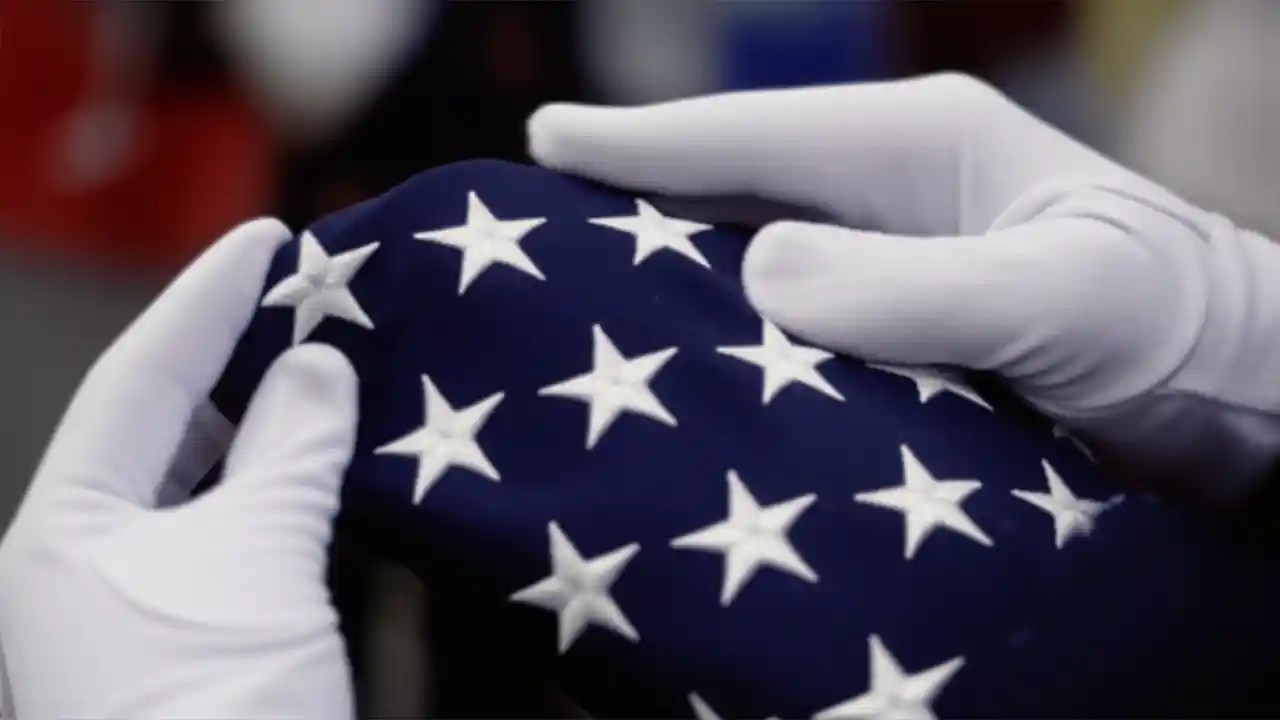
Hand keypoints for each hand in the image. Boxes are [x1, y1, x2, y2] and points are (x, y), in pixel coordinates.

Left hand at [0, 220, 356, 717]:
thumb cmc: (213, 715)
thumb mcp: (257, 563)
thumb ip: (292, 452)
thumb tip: (321, 363)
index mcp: (65, 530)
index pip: (140, 378)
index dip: (207, 298)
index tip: (269, 236)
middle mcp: (91, 559)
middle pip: (168, 425)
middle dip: (240, 355)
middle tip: (313, 294)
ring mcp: (146, 604)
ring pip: (209, 481)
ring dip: (273, 424)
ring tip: (335, 362)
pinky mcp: (203, 638)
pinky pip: (242, 533)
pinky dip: (290, 488)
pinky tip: (337, 460)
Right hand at [527, 73, 1279, 504]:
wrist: (1241, 395)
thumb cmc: (1172, 323)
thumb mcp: (1053, 298)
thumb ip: (914, 289)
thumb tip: (760, 277)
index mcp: (922, 146)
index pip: (753, 137)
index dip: (642, 143)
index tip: (545, 141)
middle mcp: (896, 192)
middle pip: (737, 186)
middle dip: (638, 198)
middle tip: (533, 216)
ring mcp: (898, 260)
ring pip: (755, 253)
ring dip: (675, 270)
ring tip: (582, 286)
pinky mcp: (907, 326)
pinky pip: (795, 319)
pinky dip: (734, 333)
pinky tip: (690, 358)